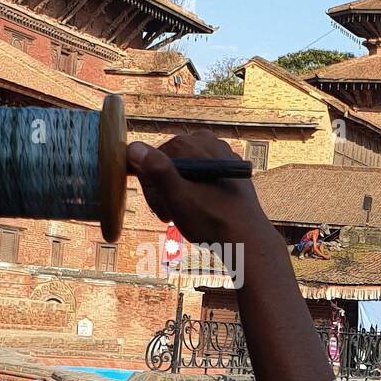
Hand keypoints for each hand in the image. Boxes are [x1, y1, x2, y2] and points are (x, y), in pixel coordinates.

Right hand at [128, 134, 269, 246]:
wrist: (247, 239)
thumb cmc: (211, 221)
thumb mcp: (177, 197)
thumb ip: (156, 170)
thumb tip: (134, 148)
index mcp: (191, 143)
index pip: (150, 158)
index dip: (150, 185)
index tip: (158, 207)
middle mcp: (206, 141)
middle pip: (167, 162)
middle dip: (163, 189)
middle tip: (169, 215)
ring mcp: (219, 153)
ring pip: (182, 170)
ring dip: (176, 192)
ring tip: (182, 215)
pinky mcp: (227, 167)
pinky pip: (198, 174)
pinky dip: (194, 189)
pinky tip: (198, 208)